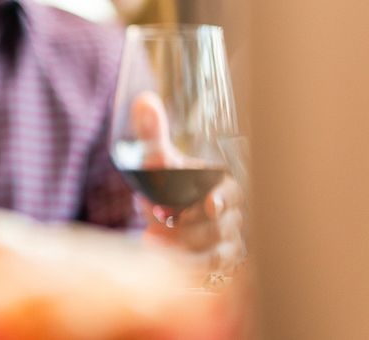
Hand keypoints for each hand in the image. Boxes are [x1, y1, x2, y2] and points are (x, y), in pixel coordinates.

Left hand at [131, 92, 245, 272]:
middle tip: (158, 217)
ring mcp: (228, 244)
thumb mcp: (156, 162)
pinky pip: (208, 276)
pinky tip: (159, 256)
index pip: (231, 193)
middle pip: (218, 227)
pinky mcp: (217, 269)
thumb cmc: (166, 187)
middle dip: (185, 225)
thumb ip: (151, 134)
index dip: (221, 199)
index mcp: (223, 185)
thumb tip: (144, 100)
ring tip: (153, 239)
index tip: (209, 205)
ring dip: (182, 249)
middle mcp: (231, 217)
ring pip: (214, 254)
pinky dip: (183, 271)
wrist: (164, 222)